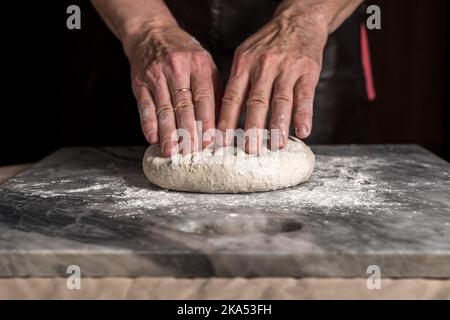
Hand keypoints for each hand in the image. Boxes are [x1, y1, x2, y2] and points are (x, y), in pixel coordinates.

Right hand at [126, 26, 220, 156]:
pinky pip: (145, 106)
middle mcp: (177, 69)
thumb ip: (214, 90)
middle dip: (188, 132)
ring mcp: (157, 75)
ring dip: (168, 133)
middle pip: (184, 106)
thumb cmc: (185, 54)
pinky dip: (148, 124)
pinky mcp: (140, 83)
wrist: (152, 33)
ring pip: (164, 109)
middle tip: (192, 152)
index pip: (204, 97)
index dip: (207, 121)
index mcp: (198, 65)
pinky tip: (153, 138)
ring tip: (172, 151)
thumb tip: (222, 121)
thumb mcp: (204, 63)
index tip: (210, 142)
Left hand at [217, 8, 328, 152]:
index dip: (226, 120)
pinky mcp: (308, 70)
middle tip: (249, 150)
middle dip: (252, 129)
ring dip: (278, 126)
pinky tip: (303, 131)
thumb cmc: (267, 45)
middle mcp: (264, 66)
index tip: (222, 141)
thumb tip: (225, 116)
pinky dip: (304, 114)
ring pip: (281, 100)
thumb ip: (238, 82)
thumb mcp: (246, 55)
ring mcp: (287, 68)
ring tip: (276, 146)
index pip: (232, 97)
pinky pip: (305, 95)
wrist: (298, 20)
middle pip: (256, 102)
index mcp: (244, 64)